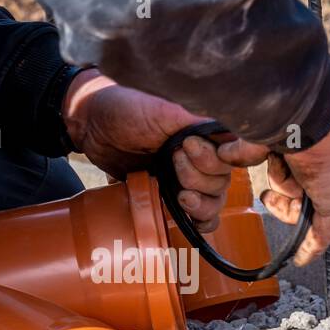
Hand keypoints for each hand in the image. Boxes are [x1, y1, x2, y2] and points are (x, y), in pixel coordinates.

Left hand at [63, 69, 231, 232]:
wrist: (91, 126)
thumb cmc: (124, 109)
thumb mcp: (161, 109)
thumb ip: (196, 119)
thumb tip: (230, 129)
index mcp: (205, 130)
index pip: (237, 150)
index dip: (226, 157)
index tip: (200, 150)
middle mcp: (203, 153)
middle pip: (225, 179)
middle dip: (200, 176)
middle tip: (172, 159)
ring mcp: (188, 176)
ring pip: (215, 200)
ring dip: (200, 202)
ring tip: (178, 193)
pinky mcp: (171, 194)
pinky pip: (200, 216)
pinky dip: (199, 221)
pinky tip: (188, 217)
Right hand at [216, 88, 329, 264]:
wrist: (310, 110)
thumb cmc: (292, 104)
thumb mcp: (272, 120)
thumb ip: (255, 141)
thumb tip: (225, 152)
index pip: (317, 161)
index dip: (290, 171)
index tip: (273, 175)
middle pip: (311, 184)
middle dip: (286, 189)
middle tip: (268, 195)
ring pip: (308, 202)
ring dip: (285, 198)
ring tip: (274, 186)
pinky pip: (324, 230)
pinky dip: (310, 244)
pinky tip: (300, 258)